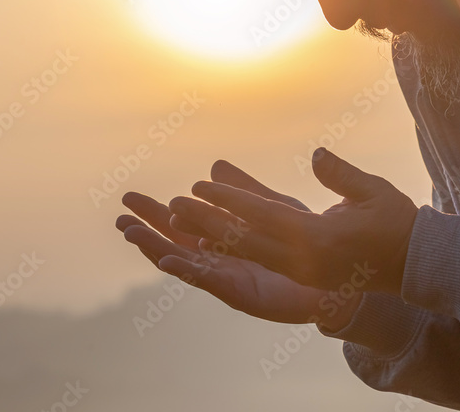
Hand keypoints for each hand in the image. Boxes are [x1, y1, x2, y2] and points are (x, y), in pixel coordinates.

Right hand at [116, 161, 362, 329]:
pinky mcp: (245, 295)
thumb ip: (244, 189)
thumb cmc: (307, 244)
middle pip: (174, 246)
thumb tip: (214, 165)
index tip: (130, 199)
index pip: (180, 226)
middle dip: (146, 232)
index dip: (155, 213)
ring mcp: (230, 280)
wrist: (341, 277)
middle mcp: (222, 263)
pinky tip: (170, 259)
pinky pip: (213, 281)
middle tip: (119, 217)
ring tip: (132, 234)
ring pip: (185, 265)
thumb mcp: (272, 207)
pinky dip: (189, 270)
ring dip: (158, 250)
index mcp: (224, 242)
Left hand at [170, 148, 416, 293]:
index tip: (200, 186)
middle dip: (207, 222)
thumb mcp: (372, 192)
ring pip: (249, 254)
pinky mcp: (306, 277)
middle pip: (246, 239)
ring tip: (182, 222)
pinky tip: (211, 242)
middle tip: (173, 206)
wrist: (416, 266)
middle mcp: (305, 260)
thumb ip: (340, 175)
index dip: (229, 201)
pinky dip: (235, 251)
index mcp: (320, 239)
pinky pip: (263, 262)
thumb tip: (316, 155)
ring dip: (213, 238)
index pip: (264, 216)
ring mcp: (304, 273)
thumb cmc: (398, 223)